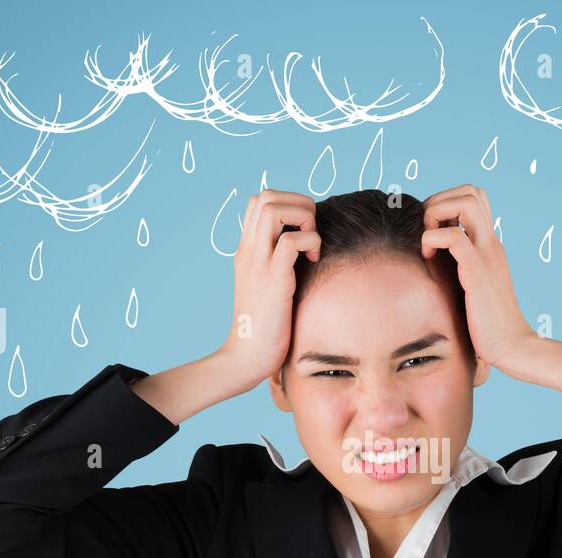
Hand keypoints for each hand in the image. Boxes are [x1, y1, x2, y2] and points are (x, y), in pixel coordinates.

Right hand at [219, 189, 320, 387]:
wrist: (246, 357)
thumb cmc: (264, 328)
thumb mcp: (268, 287)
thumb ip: (280, 265)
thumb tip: (306, 252)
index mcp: (247, 250)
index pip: (259, 201)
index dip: (288, 202)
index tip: (304, 230)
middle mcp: (249, 251)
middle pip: (266, 195)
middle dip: (299, 203)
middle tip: (312, 232)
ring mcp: (258, 263)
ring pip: (274, 209)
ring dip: (304, 218)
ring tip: (313, 246)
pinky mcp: (273, 280)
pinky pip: (290, 241)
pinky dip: (310, 242)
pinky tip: (315, 261)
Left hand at [420, 184, 533, 369]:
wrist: (513, 346)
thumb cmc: (489, 325)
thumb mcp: (473, 288)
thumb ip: (460, 269)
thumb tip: (434, 265)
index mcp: (489, 245)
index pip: (474, 198)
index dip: (446, 202)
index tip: (431, 229)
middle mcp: (491, 243)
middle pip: (471, 191)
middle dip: (439, 200)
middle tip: (426, 230)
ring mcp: (487, 254)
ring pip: (466, 201)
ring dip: (437, 211)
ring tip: (427, 240)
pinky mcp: (478, 272)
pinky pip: (454, 237)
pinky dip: (433, 238)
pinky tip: (427, 257)